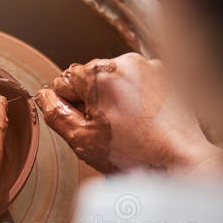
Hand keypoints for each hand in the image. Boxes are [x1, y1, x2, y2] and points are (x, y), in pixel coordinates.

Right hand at [35, 53, 222, 173]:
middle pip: (90, 78)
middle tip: (107, 130)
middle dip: (92, 101)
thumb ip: (55, 113)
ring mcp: (148, 66)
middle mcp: (124, 62)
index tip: (86, 125)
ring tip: (128, 128)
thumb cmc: (133, 154)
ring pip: (114, 80)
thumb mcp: (82, 139)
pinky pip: (138, 83)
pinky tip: (143, 122)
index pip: (64, 82)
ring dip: (114, 99)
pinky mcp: (165, 75)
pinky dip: (136, 99)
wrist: (180, 160)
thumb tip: (42, 96)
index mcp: (99, 74)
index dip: (70, 107)